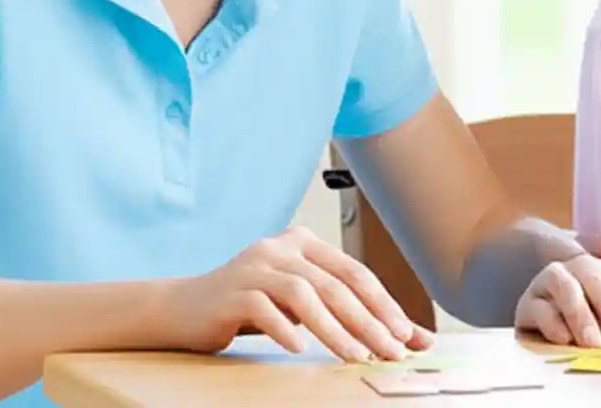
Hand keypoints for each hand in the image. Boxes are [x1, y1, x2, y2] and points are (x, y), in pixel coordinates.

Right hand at [161, 226, 432, 360]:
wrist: (183, 308)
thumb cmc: (253, 307)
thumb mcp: (304, 307)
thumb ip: (351, 317)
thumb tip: (417, 339)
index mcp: (304, 242)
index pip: (355, 272)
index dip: (384, 304)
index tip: (407, 336)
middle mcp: (281, 247)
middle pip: (335, 285)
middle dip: (368, 321)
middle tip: (390, 350)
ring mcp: (254, 266)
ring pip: (305, 295)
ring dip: (335, 329)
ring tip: (356, 356)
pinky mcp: (231, 290)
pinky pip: (264, 308)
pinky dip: (285, 329)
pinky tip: (300, 350)